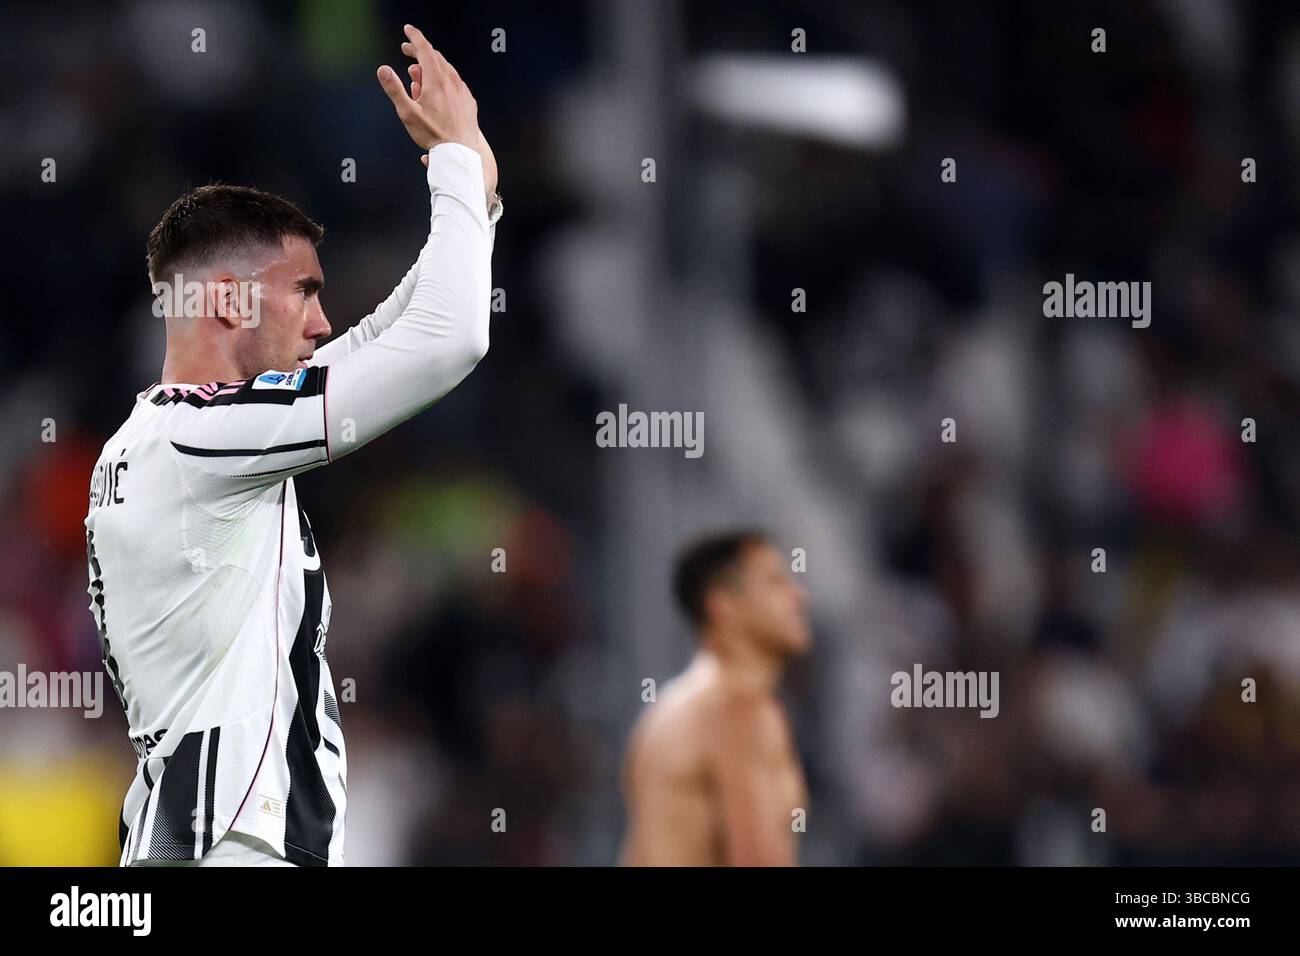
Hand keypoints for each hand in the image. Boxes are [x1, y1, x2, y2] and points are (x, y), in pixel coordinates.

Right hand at [377, 25, 496, 200]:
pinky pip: (454, 83)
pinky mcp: (469, 101)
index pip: (425, 49)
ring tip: (416, 77)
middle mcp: (452, 82)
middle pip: (435, 58)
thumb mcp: (408, 113)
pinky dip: (442, 80)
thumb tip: (383, 69)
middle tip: (407, 52)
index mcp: (437, 80)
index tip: (407, 30)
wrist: (460, 153)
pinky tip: (435, 91)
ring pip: (446, 70)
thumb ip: (395, 89)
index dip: (415, 37)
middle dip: (420, 52)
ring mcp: (463, 91)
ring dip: (430, 68)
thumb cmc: (433, 135)